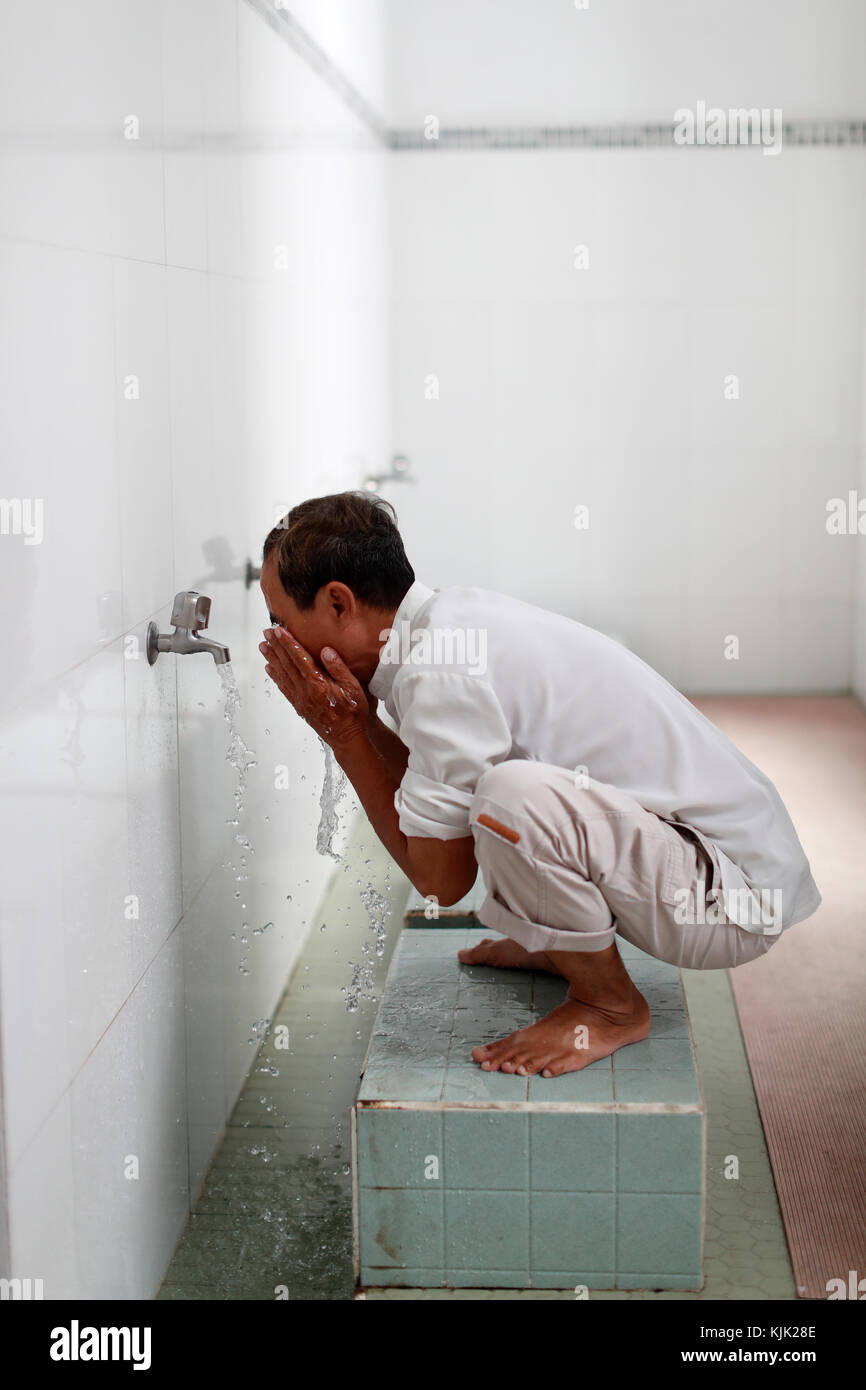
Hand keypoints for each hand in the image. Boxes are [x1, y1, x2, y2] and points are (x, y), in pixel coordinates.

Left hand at [259, 626, 369, 749]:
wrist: (347, 738)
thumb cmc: (353, 713)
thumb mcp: (353, 688)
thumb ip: (339, 669)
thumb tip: (326, 651)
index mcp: (318, 683)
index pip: (300, 658)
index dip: (288, 643)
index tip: (279, 631)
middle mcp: (305, 690)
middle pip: (287, 664)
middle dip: (276, 646)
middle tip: (266, 632)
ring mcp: (300, 699)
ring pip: (282, 674)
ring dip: (272, 659)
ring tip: (263, 646)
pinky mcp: (299, 706)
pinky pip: (284, 688)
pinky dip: (275, 676)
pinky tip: (270, 668)